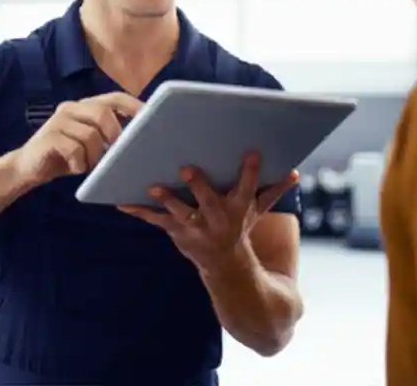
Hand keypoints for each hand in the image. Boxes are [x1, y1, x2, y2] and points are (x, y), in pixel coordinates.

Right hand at [10, 92, 142, 187]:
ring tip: (89, 166)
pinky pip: (74, 149)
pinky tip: (75, 168)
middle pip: (102, 113)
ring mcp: (58, 121)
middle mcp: (71, 108)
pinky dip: (79, 162)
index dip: (134, 105)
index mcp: (84, 106)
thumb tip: (138, 142)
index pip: (114, 98)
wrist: (27, 167)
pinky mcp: (48, 138)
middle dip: (114, 135)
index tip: (150, 117)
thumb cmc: (64, 156)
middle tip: (115, 155)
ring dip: (95, 156)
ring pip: (90, 134)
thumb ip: (106, 137)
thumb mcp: (89, 144)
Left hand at [119, 152, 299, 273]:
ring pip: (180, 213)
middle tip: (186, 167)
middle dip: (198, 186)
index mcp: (238, 208)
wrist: (225, 264)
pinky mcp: (177, 232)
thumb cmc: (239, 226)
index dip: (251, 171)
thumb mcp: (257, 210)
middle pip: (209, 201)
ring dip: (167, 201)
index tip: (252, 152)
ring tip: (153, 187)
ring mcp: (196, 228)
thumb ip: (273, 190)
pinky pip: (156, 220)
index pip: (248, 187)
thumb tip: (294, 172)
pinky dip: (139, 211)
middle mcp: (218, 219)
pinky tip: (122, 201)